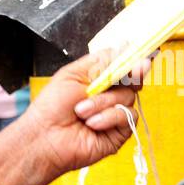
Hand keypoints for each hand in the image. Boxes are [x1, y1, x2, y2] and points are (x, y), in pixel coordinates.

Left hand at [22, 52, 141, 175]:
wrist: (45, 135)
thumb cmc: (52, 106)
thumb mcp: (74, 74)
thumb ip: (101, 62)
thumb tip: (124, 49)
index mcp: (99, 79)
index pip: (124, 65)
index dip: (132, 62)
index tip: (138, 61)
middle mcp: (110, 95)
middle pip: (132, 80)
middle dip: (120, 80)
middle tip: (106, 83)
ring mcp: (115, 113)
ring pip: (128, 98)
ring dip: (103, 103)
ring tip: (81, 111)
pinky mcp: (119, 133)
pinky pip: (127, 117)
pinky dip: (109, 117)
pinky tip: (92, 124)